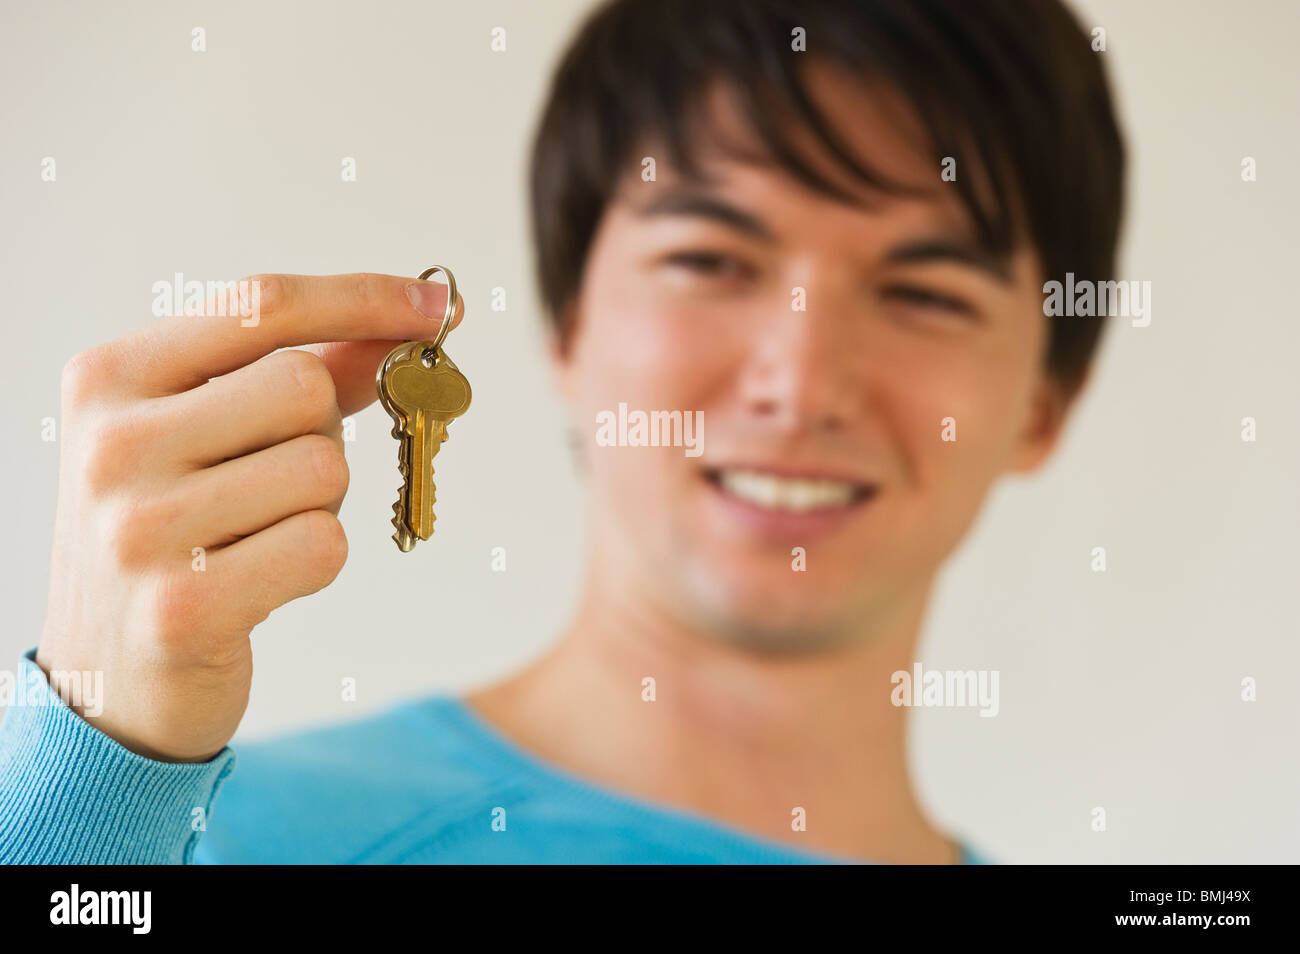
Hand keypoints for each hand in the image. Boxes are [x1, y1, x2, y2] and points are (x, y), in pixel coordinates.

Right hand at [36, 273, 462, 761]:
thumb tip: (404, 323)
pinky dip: (317, 561)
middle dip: (323, 432)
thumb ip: (297, 372)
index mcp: (109, 379)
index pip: (260, 305)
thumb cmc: (173, 537)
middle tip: (274, 482)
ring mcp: (139, 527)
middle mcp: (112, 444)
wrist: (106, 681)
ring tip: (254, 537)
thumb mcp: (206, 437)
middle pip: (305, 386)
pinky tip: (259, 583)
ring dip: (319, 504)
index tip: (439, 305)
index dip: (364, 298)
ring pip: (324, 467)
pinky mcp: (183, 607)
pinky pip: (324, 544)